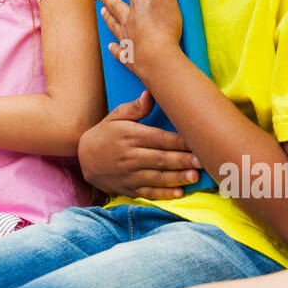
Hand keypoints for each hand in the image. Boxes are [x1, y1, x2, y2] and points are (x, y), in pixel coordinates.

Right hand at [77, 91, 202, 199]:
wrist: (85, 158)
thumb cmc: (105, 134)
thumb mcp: (116, 116)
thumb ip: (135, 107)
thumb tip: (151, 94)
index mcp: (130, 136)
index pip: (159, 138)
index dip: (179, 141)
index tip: (196, 140)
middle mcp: (130, 156)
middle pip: (161, 158)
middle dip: (183, 160)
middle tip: (202, 160)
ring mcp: (129, 174)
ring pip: (157, 177)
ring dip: (177, 177)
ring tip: (194, 177)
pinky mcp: (129, 188)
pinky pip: (148, 193)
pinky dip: (164, 194)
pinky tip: (179, 192)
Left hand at [99, 0, 182, 78]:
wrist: (157, 59)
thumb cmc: (164, 27)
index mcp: (139, 5)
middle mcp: (130, 20)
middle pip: (117, 6)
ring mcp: (128, 38)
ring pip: (115, 26)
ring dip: (109, 18)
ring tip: (103, 13)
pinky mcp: (130, 56)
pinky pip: (120, 51)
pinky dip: (115, 49)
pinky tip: (111, 47)